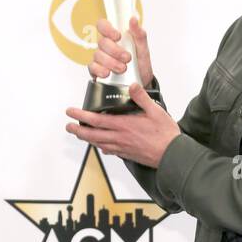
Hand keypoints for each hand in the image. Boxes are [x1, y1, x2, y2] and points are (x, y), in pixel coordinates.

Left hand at [65, 83, 180, 167]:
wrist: (173, 156)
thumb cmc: (166, 134)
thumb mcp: (155, 111)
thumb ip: (141, 98)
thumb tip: (132, 86)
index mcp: (124, 125)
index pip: (96, 120)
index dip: (81, 116)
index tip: (71, 112)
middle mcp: (120, 138)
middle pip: (92, 135)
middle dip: (78, 130)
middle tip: (69, 126)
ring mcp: (123, 148)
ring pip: (99, 144)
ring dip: (87, 140)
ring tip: (80, 135)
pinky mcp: (128, 155)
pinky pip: (110, 151)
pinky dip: (102, 148)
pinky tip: (101, 147)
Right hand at [90, 13, 153, 88]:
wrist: (142, 82)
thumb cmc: (140, 63)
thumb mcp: (143, 48)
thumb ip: (139, 33)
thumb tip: (133, 19)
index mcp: (114, 36)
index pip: (102, 25)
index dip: (107, 28)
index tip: (118, 36)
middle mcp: (106, 46)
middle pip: (101, 42)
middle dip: (115, 51)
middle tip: (127, 58)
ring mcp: (100, 58)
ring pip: (97, 55)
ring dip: (111, 62)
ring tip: (123, 69)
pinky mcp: (97, 71)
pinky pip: (92, 68)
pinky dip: (100, 70)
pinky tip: (108, 73)